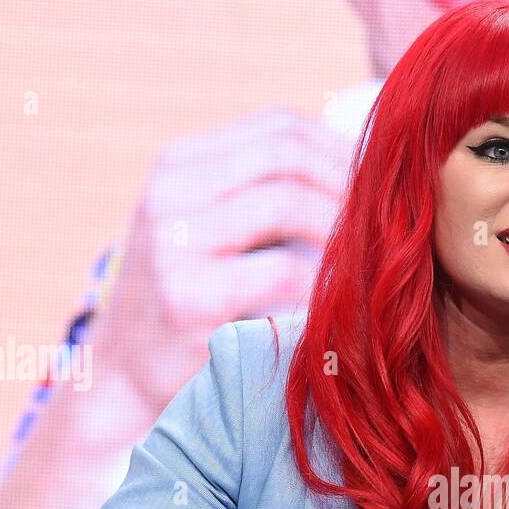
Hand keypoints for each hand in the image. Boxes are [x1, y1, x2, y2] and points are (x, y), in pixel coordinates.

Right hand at [89, 107, 354, 416]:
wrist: (121, 381)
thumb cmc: (185, 305)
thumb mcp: (204, 232)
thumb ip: (259, 197)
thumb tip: (360, 169)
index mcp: (178, 167)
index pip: (278, 127)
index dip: (340, 149)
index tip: (378, 185)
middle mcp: (170, 194)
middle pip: (287, 156)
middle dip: (347, 183)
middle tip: (386, 221)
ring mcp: (174, 246)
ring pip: (287, 204)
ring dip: (341, 227)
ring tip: (369, 256)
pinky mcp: (190, 300)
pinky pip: (284, 272)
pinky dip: (325, 280)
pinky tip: (344, 297)